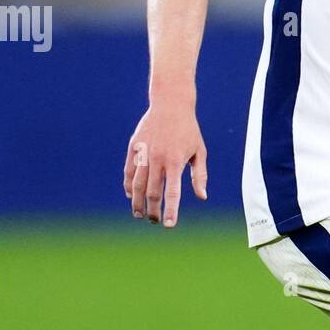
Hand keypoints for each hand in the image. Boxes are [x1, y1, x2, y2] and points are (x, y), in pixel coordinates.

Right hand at [123, 102, 207, 226]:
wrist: (170, 104)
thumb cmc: (188, 130)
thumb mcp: (199, 151)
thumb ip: (199, 175)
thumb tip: (201, 197)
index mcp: (175, 162)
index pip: (172, 193)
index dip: (170, 211)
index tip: (168, 225)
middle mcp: (157, 159)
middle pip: (151, 193)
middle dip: (152, 210)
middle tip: (154, 221)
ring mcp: (143, 153)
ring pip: (136, 184)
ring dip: (136, 202)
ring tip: (138, 213)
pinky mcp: (134, 147)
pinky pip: (128, 171)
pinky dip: (128, 185)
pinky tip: (130, 195)